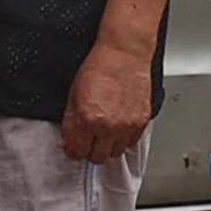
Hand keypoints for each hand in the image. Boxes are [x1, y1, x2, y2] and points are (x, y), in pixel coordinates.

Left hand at [61, 33, 156, 165]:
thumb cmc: (99, 66)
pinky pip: (130, 143)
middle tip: (88, 140)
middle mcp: (108, 126)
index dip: (73, 150)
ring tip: (104, 133)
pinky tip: (118, 127)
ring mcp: (126, 126)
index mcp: (87, 119)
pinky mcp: (141, 122)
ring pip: (115, 153)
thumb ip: (71, 121)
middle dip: (90, 151)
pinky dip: (123, 139)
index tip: (74, 146)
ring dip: (107, 146)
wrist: (125, 53)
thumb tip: (69, 139)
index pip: (77, 151)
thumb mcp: (73, 94)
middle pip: (96, 157)